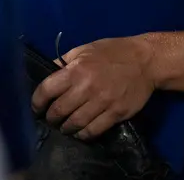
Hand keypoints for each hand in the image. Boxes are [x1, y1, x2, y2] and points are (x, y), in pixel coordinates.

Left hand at [31, 36, 155, 139]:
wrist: (146, 61)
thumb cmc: (114, 52)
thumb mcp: (86, 49)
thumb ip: (65, 62)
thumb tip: (47, 72)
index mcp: (76, 70)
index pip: (46, 90)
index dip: (37, 102)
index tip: (37, 108)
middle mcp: (87, 87)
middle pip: (58, 111)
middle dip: (51, 118)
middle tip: (52, 119)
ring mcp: (102, 102)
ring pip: (74, 124)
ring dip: (66, 128)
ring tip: (65, 126)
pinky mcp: (115, 113)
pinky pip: (93, 130)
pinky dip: (83, 134)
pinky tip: (81, 132)